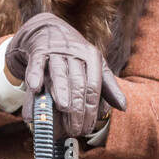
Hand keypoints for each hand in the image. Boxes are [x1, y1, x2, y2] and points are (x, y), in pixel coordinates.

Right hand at [4, 12, 126, 136]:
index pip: (93, 86)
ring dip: (61, 91)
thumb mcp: (94, 65)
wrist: (48, 30)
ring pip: (59, 74)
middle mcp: (75, 55)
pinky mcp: (38, 52)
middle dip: (77, 107)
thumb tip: (123, 108)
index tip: (87, 128)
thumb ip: (108, 86)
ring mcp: (55, 53)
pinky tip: (34, 88)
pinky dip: (35, 75)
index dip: (92, 108)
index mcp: (92, 58)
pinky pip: (36, 65)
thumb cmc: (74, 54)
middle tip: (75, 128)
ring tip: (63, 108)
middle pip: (78, 83)